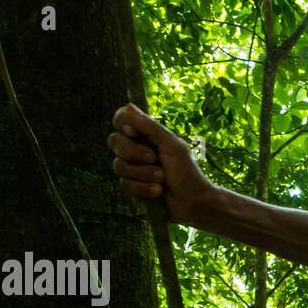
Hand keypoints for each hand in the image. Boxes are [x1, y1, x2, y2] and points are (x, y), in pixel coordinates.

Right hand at [108, 102, 213, 224]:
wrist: (194, 202)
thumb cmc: (187, 171)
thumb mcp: (171, 144)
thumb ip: (149, 126)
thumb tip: (128, 105)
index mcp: (145, 135)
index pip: (121, 120)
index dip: (123, 125)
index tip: (135, 133)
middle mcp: (135, 150)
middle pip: (114, 141)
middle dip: (134, 153)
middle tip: (155, 159)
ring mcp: (132, 169)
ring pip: (118, 166)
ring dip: (143, 173)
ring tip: (162, 178)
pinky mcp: (133, 188)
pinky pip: (125, 185)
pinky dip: (144, 188)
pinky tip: (158, 191)